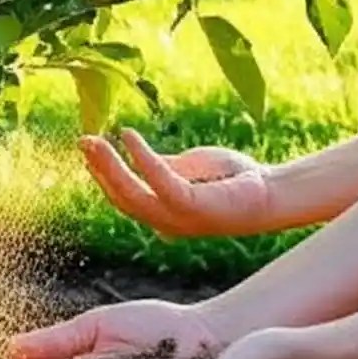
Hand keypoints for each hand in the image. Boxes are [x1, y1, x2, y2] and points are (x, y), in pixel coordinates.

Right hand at [82, 128, 272, 236]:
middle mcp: (164, 222)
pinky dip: (141, 158)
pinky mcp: (191, 208)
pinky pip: (158, 181)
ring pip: (131, 194)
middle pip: (120, 197)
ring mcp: (176, 219)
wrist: (275, 193)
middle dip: (98, 169)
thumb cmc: (236, 180)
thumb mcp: (192, 168)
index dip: (103, 174)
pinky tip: (129, 136)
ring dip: (109, 167)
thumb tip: (135, 153)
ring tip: (95, 140)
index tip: (88, 148)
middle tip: (82, 141)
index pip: (123, 197)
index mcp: (163, 214)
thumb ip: (165, 165)